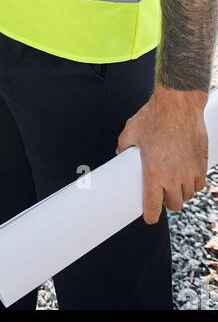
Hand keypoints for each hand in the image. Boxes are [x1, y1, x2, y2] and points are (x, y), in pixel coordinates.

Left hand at [116, 86, 208, 222]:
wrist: (179, 104)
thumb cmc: (154, 116)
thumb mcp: (131, 130)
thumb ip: (123, 145)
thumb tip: (119, 153)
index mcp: (154, 173)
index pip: (153, 206)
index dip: (150, 215)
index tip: (148, 217)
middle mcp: (174, 177)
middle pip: (174, 205)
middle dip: (167, 203)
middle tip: (161, 194)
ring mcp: (190, 172)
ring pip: (188, 196)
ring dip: (181, 194)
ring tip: (173, 185)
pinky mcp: (202, 165)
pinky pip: (199, 184)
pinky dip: (193, 185)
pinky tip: (187, 177)